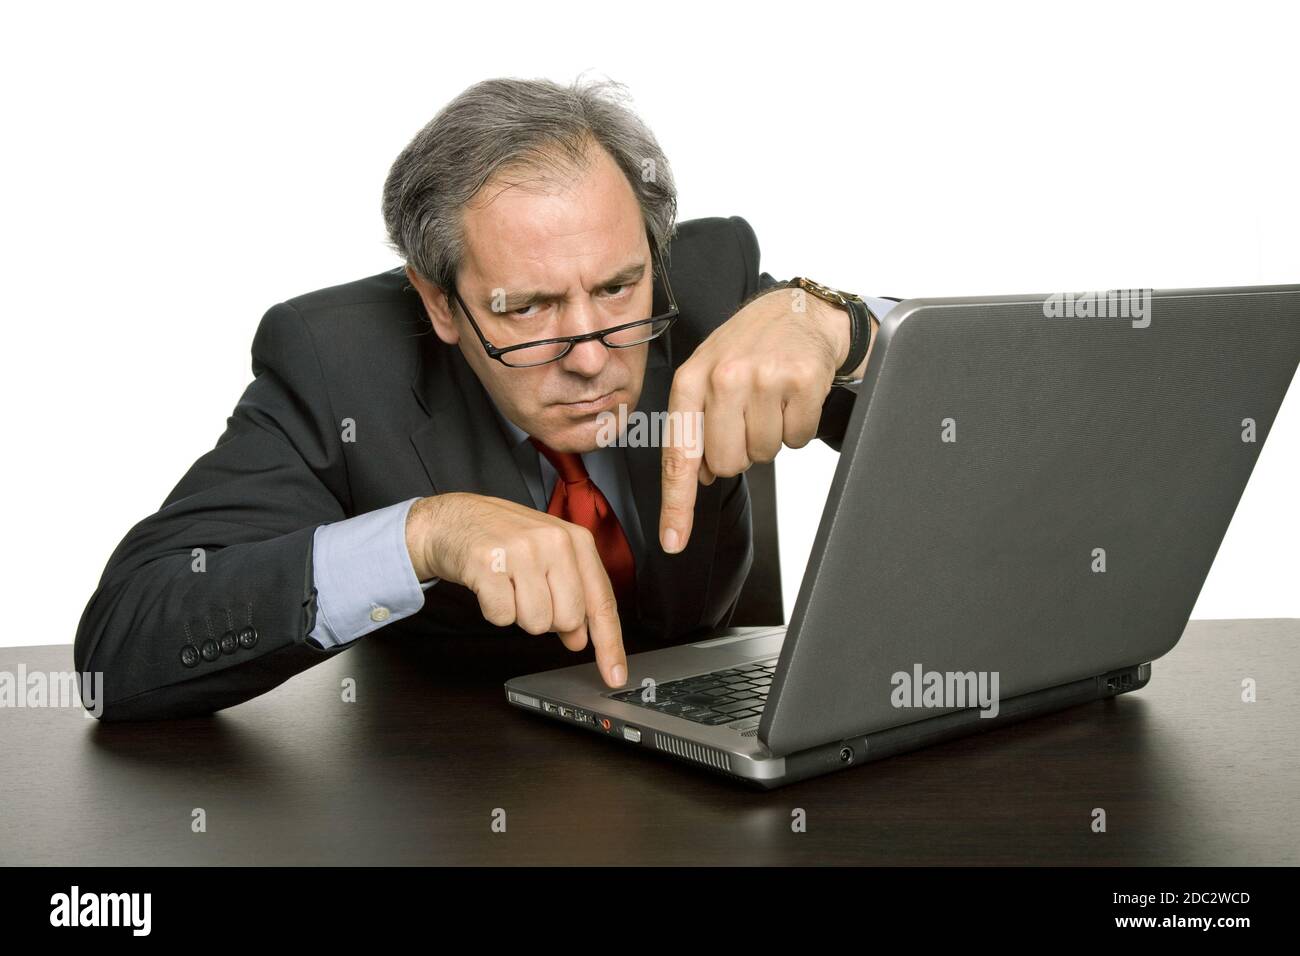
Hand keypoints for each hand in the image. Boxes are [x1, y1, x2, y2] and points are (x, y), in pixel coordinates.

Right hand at [406, 493, 626, 686]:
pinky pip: (502, 616)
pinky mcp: (488, 563)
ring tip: (507, 584)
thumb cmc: (502, 539)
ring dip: (518, 614)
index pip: (602, 601)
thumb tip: (580, 638)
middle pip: (568, 619)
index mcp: (576, 539)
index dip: (609, 644)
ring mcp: (521, 550)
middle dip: (547, 619)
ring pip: (536, 622)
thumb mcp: (547, 558)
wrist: (451, 519)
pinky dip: (494, 610)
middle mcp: (554, 541)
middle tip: (528, 592)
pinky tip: (489, 584)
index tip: (615, 675)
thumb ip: (571, 596)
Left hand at [658, 287, 859, 552]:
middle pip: (727, 464)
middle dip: (740, 451)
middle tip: (748, 416)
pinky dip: (798, 426)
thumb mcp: (706, 376)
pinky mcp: (802, 380)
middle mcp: (723, 378)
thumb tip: (700, 474)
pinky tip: (793, 397)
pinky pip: (798, 438)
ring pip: (765, 454)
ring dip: (771, 436)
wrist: (796, 310)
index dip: (677, 505)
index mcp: (691, 381)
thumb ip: (695, 425)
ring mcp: (764, 377)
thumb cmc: (747, 348)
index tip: (673, 542)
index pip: (679, 454)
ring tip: (771, 400)